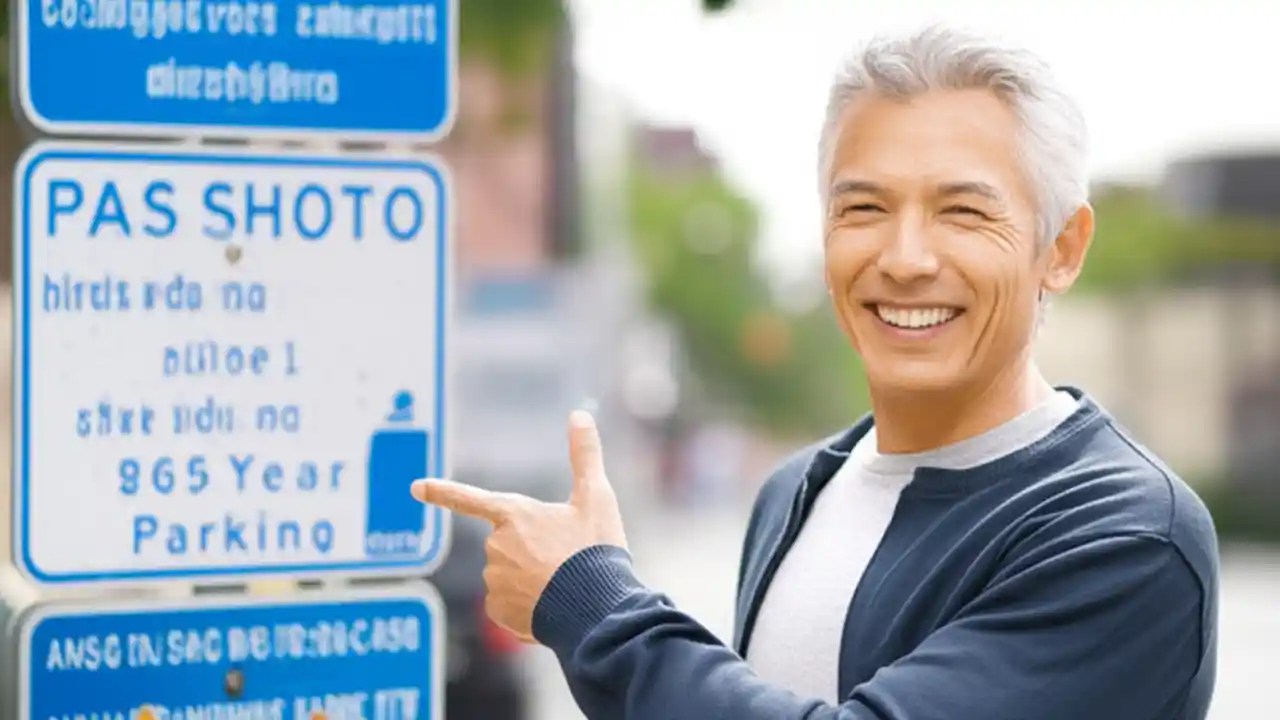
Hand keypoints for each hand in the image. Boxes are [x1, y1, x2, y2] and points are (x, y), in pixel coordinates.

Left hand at [410, 410, 628, 643]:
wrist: (596, 608)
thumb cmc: (595, 550)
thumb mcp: (596, 498)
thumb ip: (585, 454)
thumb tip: (580, 414)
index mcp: (514, 514)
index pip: (470, 499)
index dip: (443, 492)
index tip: (416, 487)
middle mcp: (496, 546)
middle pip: (508, 544)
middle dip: (532, 551)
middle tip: (566, 559)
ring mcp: (494, 580)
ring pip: (509, 575)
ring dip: (531, 579)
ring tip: (563, 586)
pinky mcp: (497, 611)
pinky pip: (508, 604)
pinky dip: (527, 605)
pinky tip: (551, 607)